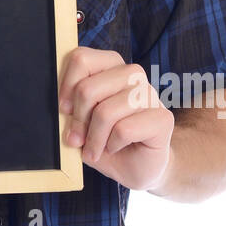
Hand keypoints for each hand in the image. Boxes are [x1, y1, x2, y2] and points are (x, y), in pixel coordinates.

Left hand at [58, 47, 173, 191]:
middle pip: (89, 87)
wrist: (137, 167)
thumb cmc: (106, 140)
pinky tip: (115, 148)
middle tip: (76, 138)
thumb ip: (70, 110)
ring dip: (94, 137)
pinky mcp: (163, 118)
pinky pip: (124, 129)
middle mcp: (132, 75)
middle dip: (78, 119)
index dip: (66, 86)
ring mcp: (150, 94)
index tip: (63, 110)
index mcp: (110, 67)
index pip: (81, 58)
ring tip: (93, 149)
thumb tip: (61, 109)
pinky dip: (112, 145)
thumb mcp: (81, 123)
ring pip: (106, 111)